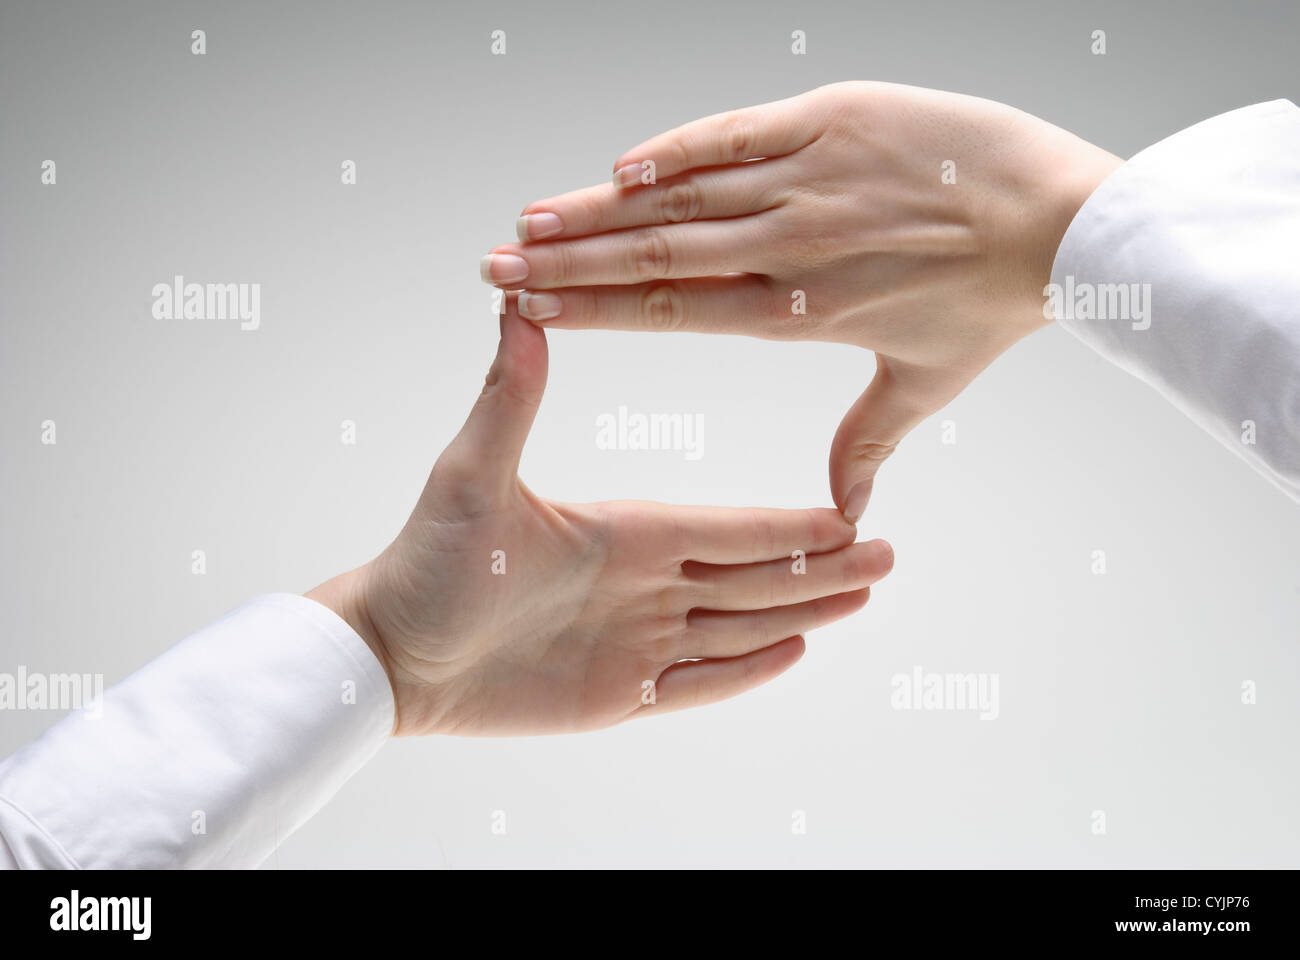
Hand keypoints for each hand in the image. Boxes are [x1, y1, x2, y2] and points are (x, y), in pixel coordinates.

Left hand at [308, 303, 893, 735]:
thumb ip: (510, 399)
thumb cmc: (426, 561)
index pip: (725, 528)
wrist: (391, 652)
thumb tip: (516, 308)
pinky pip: (698, 682)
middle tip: (884, 556)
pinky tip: (792, 651)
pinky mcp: (618, 692)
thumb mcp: (473, 475)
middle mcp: (641, 582)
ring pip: (738, 625)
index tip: (844, 513)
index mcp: (623, 530)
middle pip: (750, 576)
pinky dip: (746, 671)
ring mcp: (635, 638)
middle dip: (818, 567)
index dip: (787, 525)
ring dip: (801, 612)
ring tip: (860, 598)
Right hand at [487, 81, 1122, 519]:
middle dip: (567, 261)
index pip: (671, 311)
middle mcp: (791, 246)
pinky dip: (677, 148)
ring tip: (530, 217)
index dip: (594, 311)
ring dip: (601, 207)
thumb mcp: (924, 386)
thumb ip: (865, 446)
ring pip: (684, 193)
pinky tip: (619, 166)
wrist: (1063, 219)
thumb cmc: (991, 307)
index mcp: (798, 311)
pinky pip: (739, 131)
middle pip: (656, 254)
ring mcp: (812, 178)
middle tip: (495, 263)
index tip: (530, 310)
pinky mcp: (836, 118)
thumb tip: (845, 520)